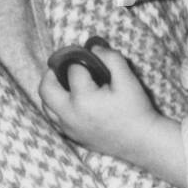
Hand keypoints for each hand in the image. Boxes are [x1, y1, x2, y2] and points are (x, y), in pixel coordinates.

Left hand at [38, 42, 158, 157]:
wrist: (142, 141)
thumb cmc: (136, 110)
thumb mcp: (128, 79)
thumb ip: (111, 58)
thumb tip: (93, 47)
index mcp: (83, 99)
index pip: (72, 69)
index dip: (80, 59)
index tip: (90, 58)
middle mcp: (70, 115)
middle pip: (46, 87)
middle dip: (54, 73)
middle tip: (68, 67)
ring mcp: (68, 127)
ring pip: (46, 105)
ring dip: (54, 90)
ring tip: (70, 84)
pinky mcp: (71, 136)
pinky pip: (54, 117)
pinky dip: (58, 105)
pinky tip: (75, 100)